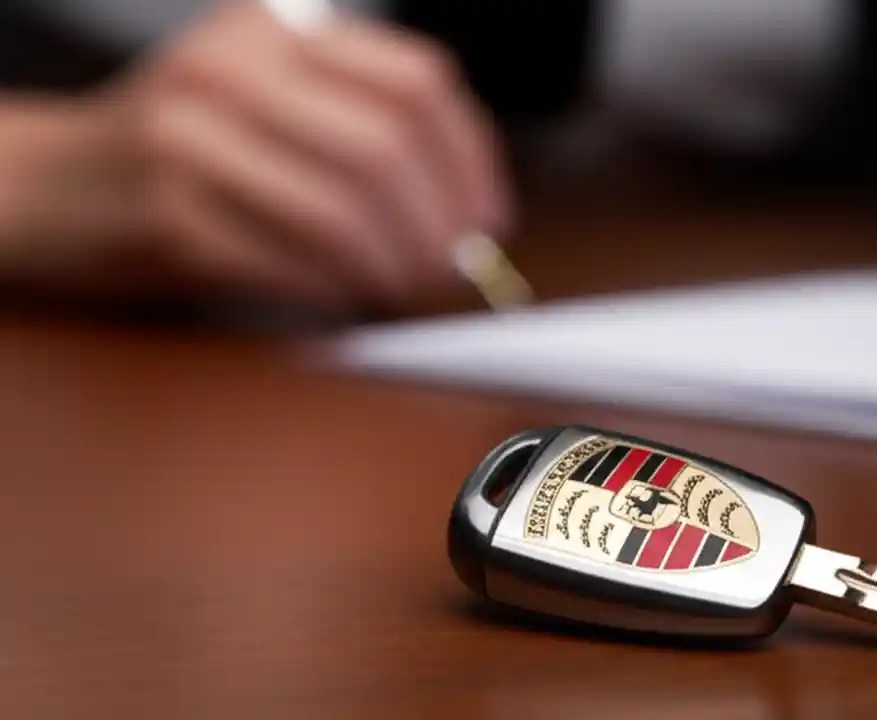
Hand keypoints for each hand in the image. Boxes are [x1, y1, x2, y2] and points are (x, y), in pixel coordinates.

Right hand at [0, 0, 510, 309]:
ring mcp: (190, 137)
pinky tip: (345, 299)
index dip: (470, 161)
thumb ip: (360, 128)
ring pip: (342, 212)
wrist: (52, 184)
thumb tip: (472, 213)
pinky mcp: (167, 213)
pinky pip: (288, 263)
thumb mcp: (268, 101)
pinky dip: (335, 292)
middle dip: (437, 229)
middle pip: (387, 150)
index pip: (418, 82)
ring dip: (390, 269)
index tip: (488, 220)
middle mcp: (231, 68)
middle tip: (449, 273)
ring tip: (400, 291)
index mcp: (275, 31)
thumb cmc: (184, 153)